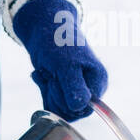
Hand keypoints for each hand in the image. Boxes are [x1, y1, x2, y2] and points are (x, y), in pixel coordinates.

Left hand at [12, 0, 107, 121]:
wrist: (43, 28)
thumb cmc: (58, 42)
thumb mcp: (65, 65)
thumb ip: (74, 88)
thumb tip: (79, 108)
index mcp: (98, 81)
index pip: (86, 108)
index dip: (67, 100)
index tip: (57, 80)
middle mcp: (90, 88)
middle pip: (72, 111)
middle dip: (55, 94)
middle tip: (51, 73)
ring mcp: (76, 89)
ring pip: (61, 109)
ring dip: (47, 91)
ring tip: (46, 72)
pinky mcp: (64, 90)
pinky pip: (52, 104)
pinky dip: (43, 90)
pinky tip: (41, 75)